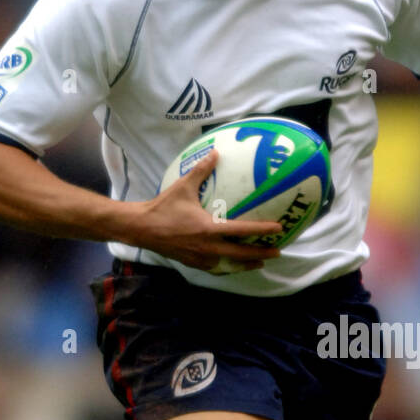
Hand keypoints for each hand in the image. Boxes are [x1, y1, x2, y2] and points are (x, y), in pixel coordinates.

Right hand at [132, 151, 282, 271]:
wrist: (141, 229)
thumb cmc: (163, 207)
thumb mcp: (183, 186)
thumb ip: (201, 170)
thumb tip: (215, 152)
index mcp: (209, 229)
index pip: (242, 231)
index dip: (262, 230)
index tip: (278, 229)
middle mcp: (208, 247)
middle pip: (242, 254)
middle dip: (261, 254)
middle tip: (277, 252)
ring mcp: (201, 258)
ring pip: (230, 265)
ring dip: (247, 264)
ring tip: (260, 262)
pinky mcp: (194, 263)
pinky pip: (217, 268)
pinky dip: (229, 267)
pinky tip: (235, 265)